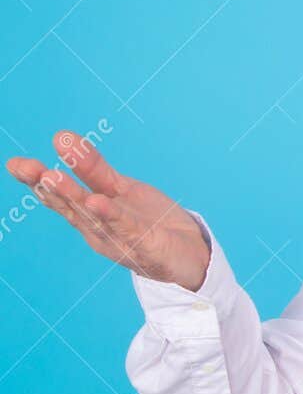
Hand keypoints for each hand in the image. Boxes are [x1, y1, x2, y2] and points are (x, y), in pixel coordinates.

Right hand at [6, 130, 211, 291]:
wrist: (193, 255)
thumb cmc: (151, 222)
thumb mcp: (120, 190)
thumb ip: (94, 168)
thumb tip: (62, 137)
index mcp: (90, 217)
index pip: (60, 198)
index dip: (37, 182)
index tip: (15, 165)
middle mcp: (100, 231)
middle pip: (73, 208)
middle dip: (52, 188)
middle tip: (33, 170)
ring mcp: (122, 241)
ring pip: (95, 219)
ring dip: (75, 199)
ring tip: (54, 178)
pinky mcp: (149, 249)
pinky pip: (130, 231)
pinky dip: (114, 217)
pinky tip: (98, 202)